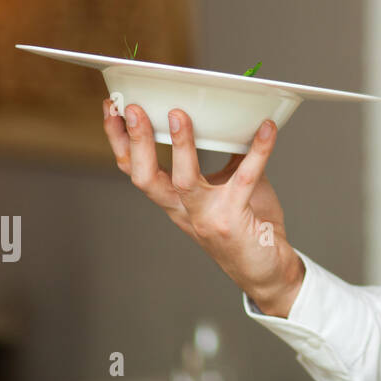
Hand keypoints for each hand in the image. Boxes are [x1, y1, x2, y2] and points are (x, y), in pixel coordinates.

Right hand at [101, 98, 304, 316]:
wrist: (268, 271)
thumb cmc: (248, 227)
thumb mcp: (228, 190)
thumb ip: (228, 160)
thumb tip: (235, 121)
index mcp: (176, 202)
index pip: (135, 170)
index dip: (119, 142)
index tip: (112, 109)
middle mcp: (184, 211)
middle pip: (145, 176)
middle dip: (135, 142)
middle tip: (132, 110)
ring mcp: (206, 217)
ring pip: (183, 180)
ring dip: (180, 146)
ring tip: (179, 114)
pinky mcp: (234, 219)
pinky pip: (245, 178)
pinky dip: (258, 150)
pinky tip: (267, 129)